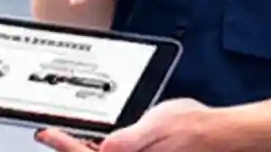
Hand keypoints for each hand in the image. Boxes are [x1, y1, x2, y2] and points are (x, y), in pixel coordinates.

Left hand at [36, 99, 224, 151]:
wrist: (221, 136)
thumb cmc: (196, 128)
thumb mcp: (159, 122)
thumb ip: (128, 139)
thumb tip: (103, 148)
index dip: (64, 145)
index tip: (49, 133)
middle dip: (72, 149)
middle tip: (54, 135)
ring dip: (86, 150)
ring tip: (71, 137)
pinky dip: (101, 150)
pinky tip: (99, 143)